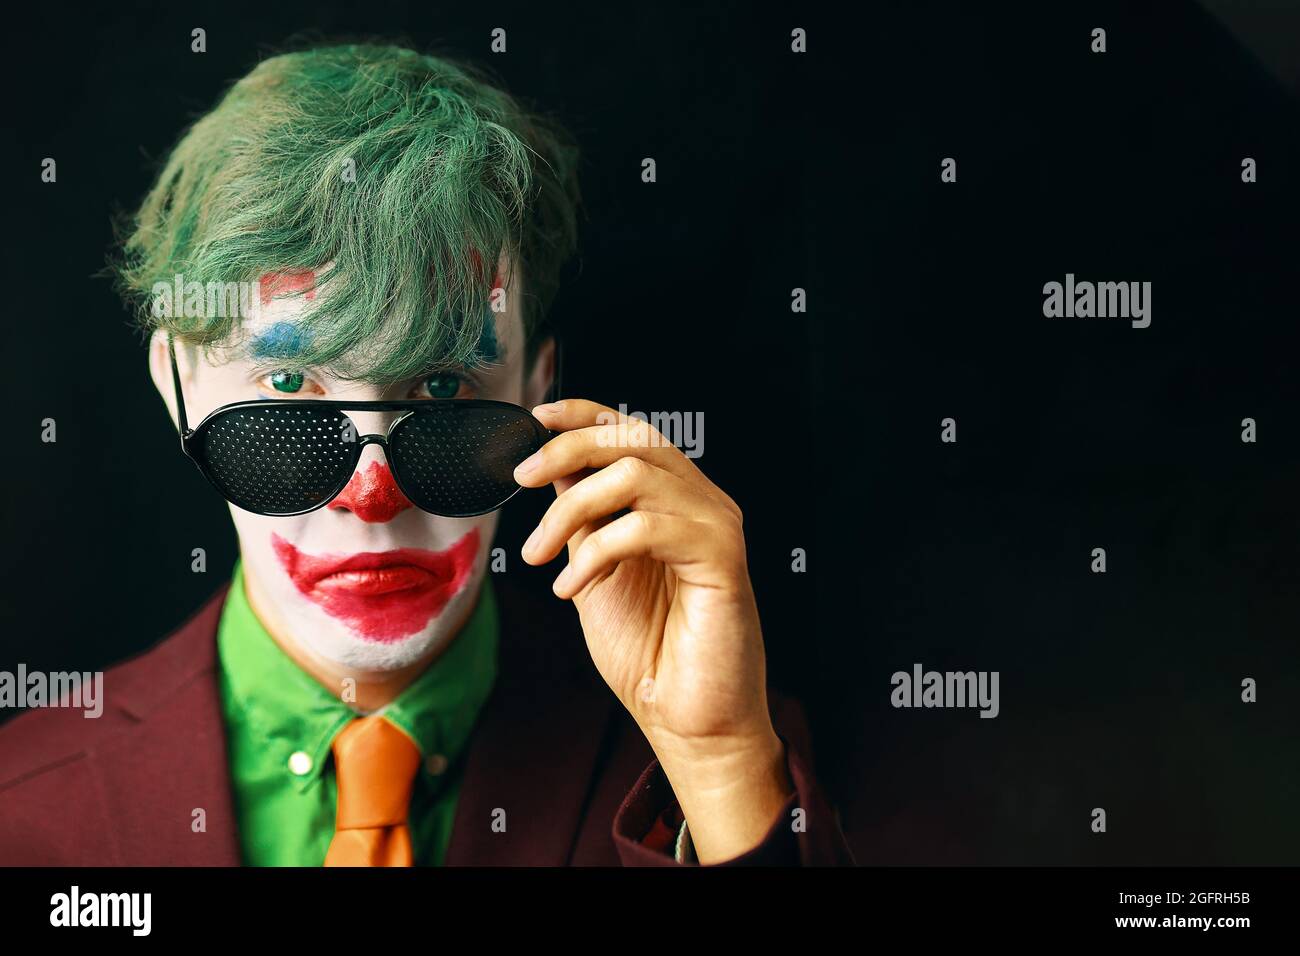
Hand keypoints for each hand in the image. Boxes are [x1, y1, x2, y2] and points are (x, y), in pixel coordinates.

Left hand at [514, 399, 793, 862]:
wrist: (685, 717)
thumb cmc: (649, 652)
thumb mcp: (595, 569)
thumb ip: (583, 520)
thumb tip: (552, 473)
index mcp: (673, 500)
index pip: (631, 430)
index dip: (583, 413)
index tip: (535, 418)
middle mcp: (700, 503)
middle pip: (633, 438)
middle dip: (566, 451)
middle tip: (521, 481)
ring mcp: (716, 525)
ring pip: (636, 475)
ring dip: (570, 511)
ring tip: (538, 555)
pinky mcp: (722, 556)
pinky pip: (648, 527)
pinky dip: (597, 552)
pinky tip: (572, 586)